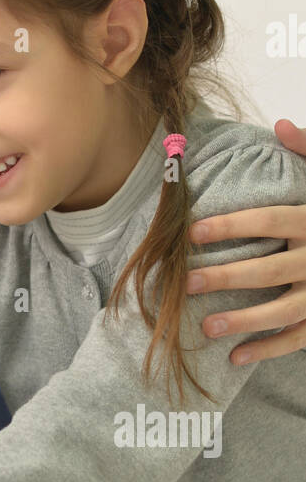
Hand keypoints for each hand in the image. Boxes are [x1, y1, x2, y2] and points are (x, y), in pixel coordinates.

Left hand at [186, 119, 305, 364]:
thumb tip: (280, 124)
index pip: (270, 220)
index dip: (232, 225)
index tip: (192, 231)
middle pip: (269, 269)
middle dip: (226, 276)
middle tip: (186, 282)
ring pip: (283, 310)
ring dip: (244, 321)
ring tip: (205, 327)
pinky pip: (300, 337)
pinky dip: (270, 349)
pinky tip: (235, 357)